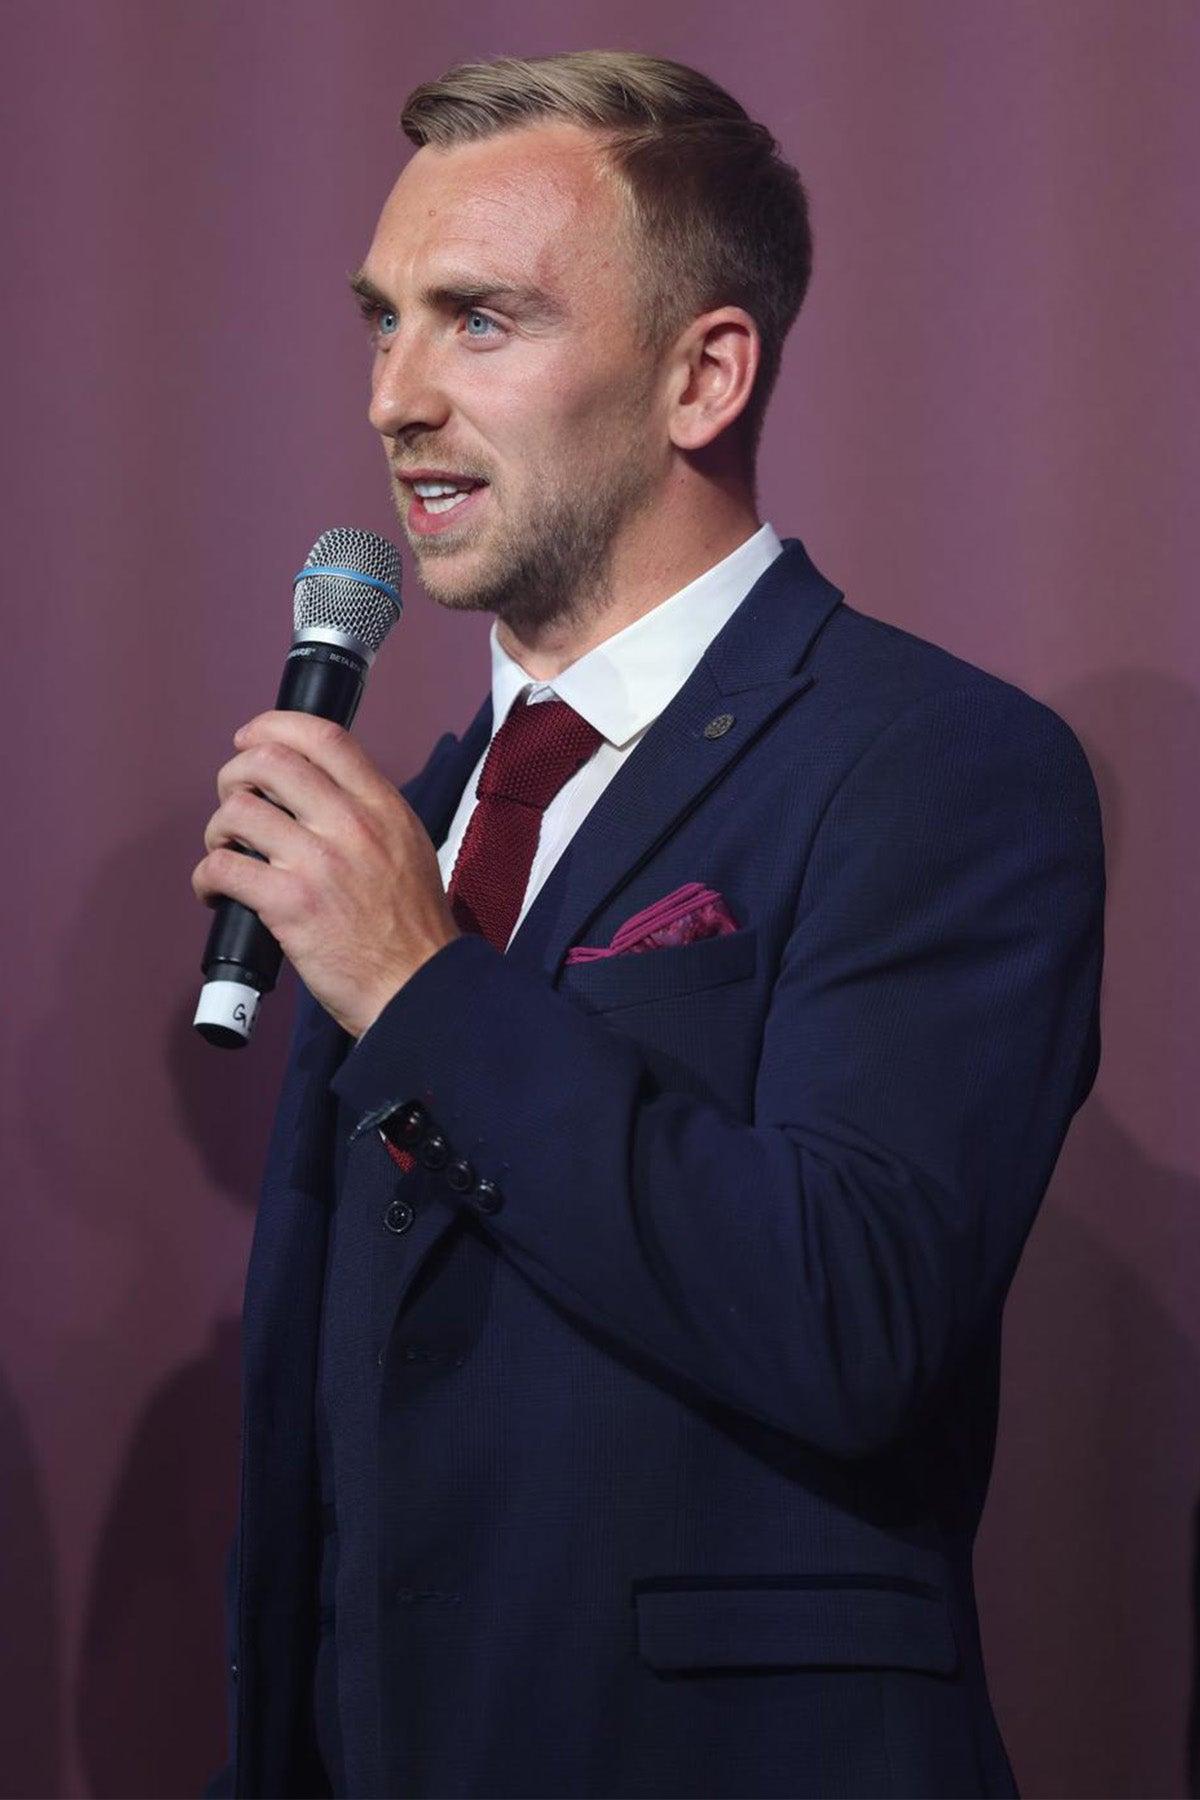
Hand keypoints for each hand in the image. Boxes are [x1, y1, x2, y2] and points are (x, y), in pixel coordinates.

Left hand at [192, 711, 460, 1038]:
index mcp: (382, 806)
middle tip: (233, 798)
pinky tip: (216, 892)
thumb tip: (316, 791)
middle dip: (235, 774)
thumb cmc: (412, 927)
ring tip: (225, 850)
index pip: (325, 736)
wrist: (417, 987)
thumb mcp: (408, 846)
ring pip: (238, 811)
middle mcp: (351, 824)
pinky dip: (206, 877)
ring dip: (218, 828)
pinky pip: (224, 868)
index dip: (275, 725)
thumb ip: (368, 812)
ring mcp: (319, 863)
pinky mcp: (291, 905)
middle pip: (270, 762)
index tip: (252, 739)